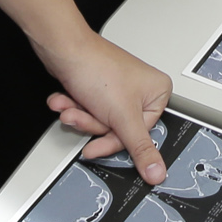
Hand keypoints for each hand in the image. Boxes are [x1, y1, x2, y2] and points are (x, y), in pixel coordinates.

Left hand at [38, 32, 171, 178]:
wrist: (64, 50)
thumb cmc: (96, 67)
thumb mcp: (122, 117)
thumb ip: (140, 149)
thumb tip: (157, 172)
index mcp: (157, 93)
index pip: (138, 135)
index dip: (112, 139)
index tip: (96, 143)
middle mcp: (141, 90)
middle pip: (117, 130)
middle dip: (92, 123)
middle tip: (82, 115)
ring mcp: (119, 90)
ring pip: (100, 122)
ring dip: (80, 116)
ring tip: (71, 105)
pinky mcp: (100, 89)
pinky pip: (90, 112)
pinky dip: (75, 107)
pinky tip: (68, 99)